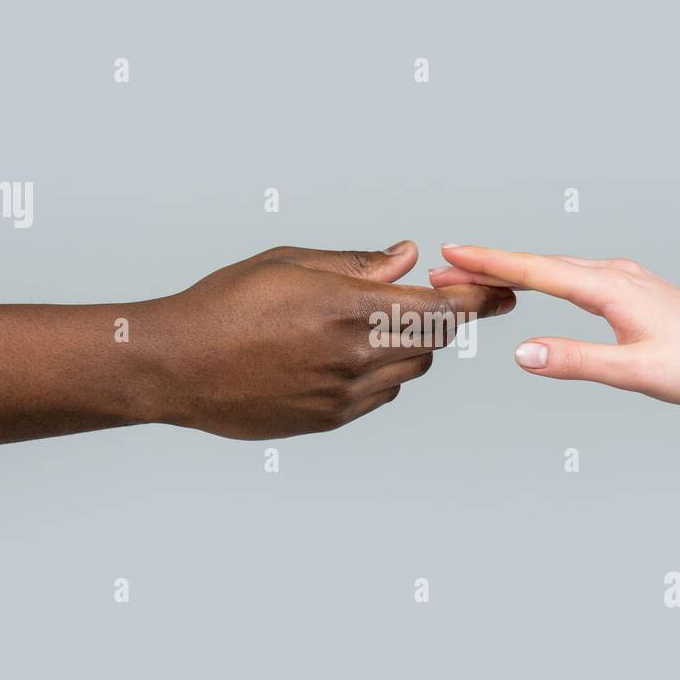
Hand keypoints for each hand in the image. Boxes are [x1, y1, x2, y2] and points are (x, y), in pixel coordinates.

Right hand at [146, 241, 514, 437]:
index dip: (479, 298)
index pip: (441, 307)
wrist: (174, 367)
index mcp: (348, 309)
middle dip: (434, 316)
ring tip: (360, 325)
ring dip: (405, 346)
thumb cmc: (225, 304)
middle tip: (419, 297)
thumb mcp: (291, 263)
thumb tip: (408, 258)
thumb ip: (358, 264)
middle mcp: (353, 357)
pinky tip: (339, 356)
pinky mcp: (329, 421)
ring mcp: (343, 396)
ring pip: (409, 370)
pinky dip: (379, 374)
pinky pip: (380, 396)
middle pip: (433, 340)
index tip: (505, 290)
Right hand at [429, 245, 679, 403]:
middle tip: (441, 267)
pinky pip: (572, 276)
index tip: (449, 251)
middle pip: (539, 264)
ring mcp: (623, 278)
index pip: (536, 270)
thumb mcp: (635, 371)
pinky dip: (541, 277)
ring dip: (513, 270)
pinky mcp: (630, 289)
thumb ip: (577, 361)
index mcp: (610, 287)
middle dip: (488, 263)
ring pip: (555, 268)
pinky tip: (533, 284)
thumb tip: (522, 353)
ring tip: (473, 275)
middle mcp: (614, 273)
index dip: (489, 261)